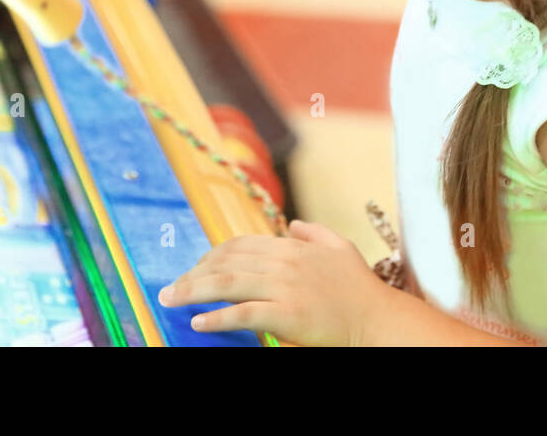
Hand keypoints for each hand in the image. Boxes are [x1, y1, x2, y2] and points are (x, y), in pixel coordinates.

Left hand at [157, 220, 395, 345]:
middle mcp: (284, 263)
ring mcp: (285, 288)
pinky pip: (243, 314)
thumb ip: (315, 233)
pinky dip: (217, 318)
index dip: (211, 256)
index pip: (239, 245)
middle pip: (226, 264)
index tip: (194, 270)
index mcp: (292, 247)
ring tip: (170, 300)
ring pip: (227, 285)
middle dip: (192, 275)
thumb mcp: (340, 248)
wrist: (377, 319)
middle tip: (169, 289)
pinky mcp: (287, 315)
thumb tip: (294, 225)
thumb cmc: (360, 288)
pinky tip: (198, 322)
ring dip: (192, 292)